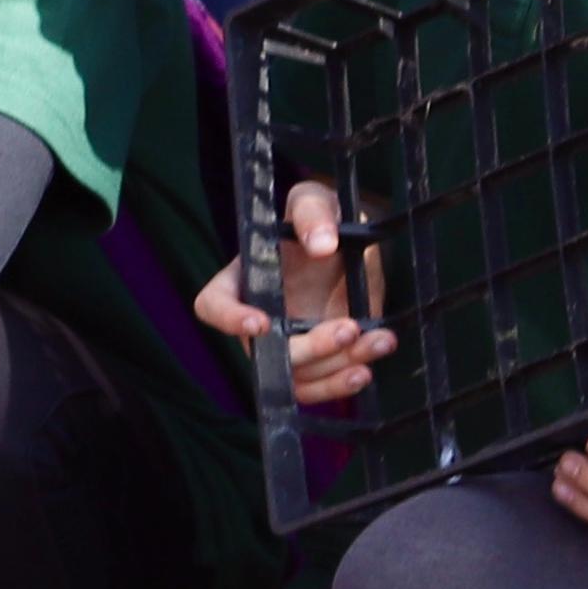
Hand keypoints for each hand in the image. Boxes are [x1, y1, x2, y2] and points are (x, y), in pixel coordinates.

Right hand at [190, 179, 395, 406]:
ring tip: (375, 340)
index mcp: (243, 279)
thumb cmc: (320, 220)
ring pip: (299, 377)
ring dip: (338, 366)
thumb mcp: (315, 201)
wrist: (352, 247)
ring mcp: (289, 344)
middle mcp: (259, 318)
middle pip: (265, 353)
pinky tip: (375, 351)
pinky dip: (348, 380)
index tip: (263, 323)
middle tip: (348, 327)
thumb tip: (320, 243)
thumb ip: (313, 213)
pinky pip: (322, 388)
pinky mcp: (320, 362)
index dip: (229, 319)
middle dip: (310, 347)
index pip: (212, 305)